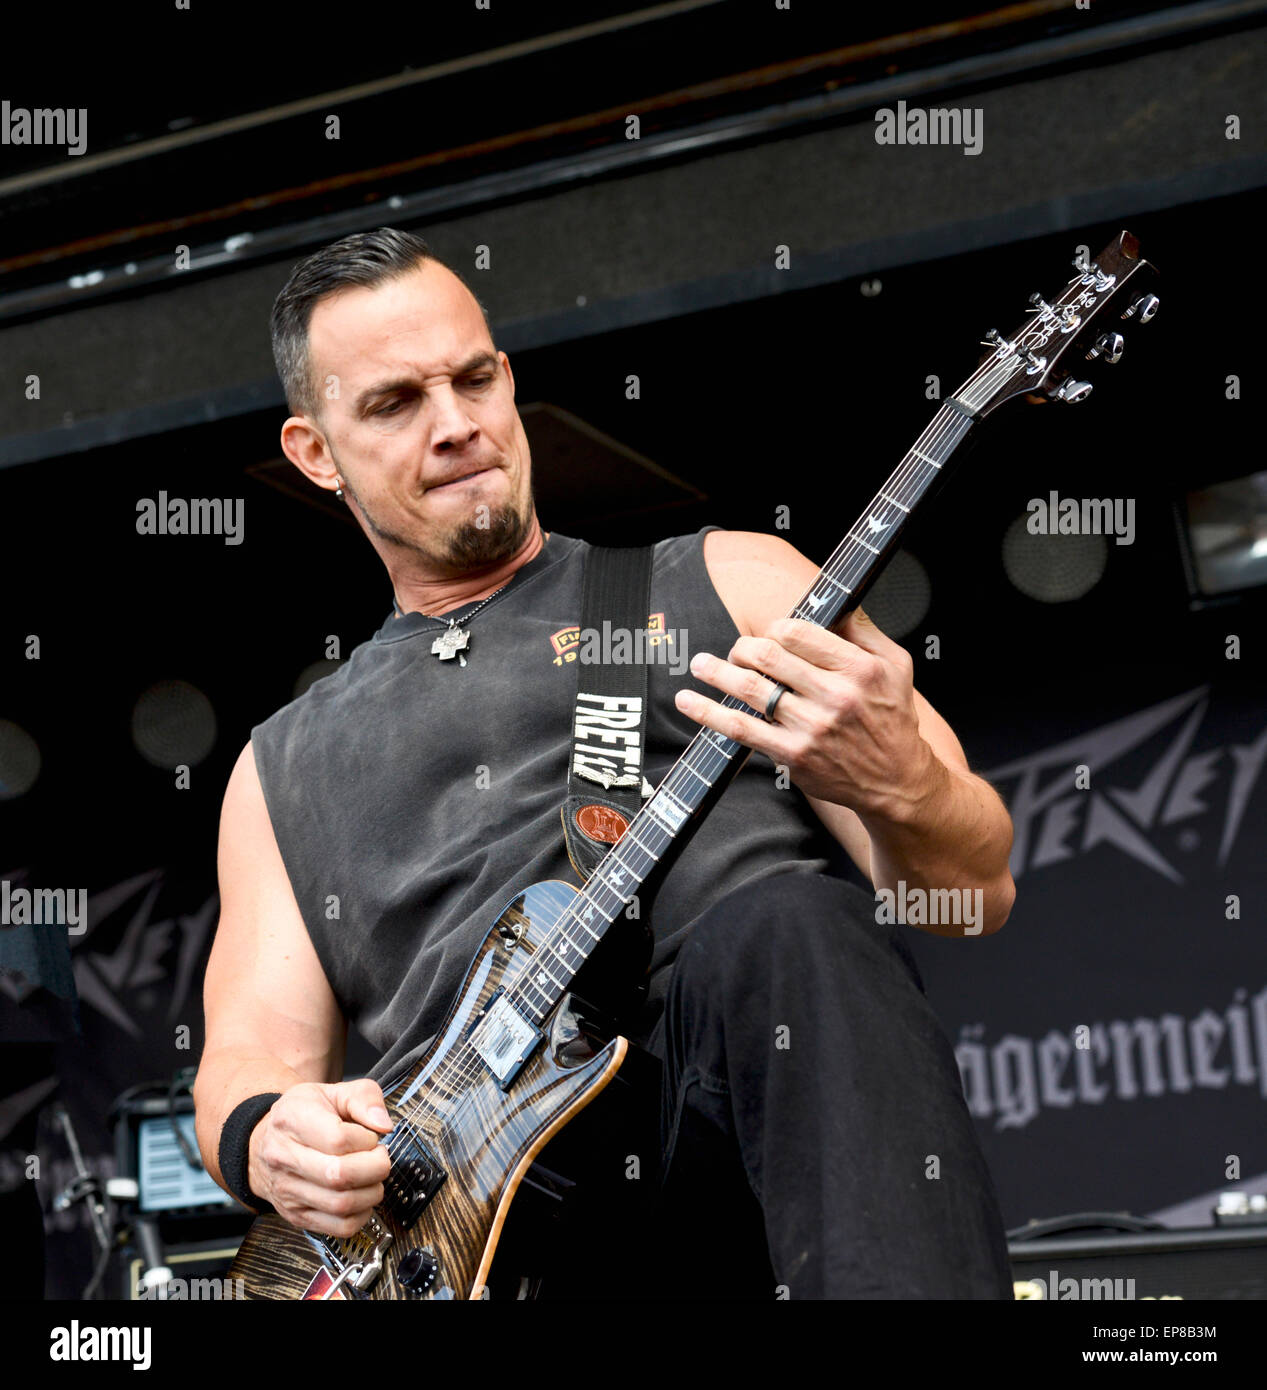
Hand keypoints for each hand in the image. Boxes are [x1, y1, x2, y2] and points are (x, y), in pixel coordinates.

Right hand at [247, 1078, 393, 1235]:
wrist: (266, 1143)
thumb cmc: (303, 1115)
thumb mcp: (332, 1091)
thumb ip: (364, 1098)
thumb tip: (383, 1125)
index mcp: (292, 1120)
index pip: (338, 1139)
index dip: (366, 1139)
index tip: (371, 1136)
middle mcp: (284, 1158)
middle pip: (340, 1175)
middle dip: (375, 1167)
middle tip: (380, 1157)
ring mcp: (288, 1191)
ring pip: (341, 1204)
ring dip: (371, 1191)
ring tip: (372, 1175)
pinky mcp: (296, 1215)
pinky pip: (339, 1227)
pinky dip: (362, 1214)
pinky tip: (362, 1195)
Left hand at [674, 612, 939, 820]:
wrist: (896, 781)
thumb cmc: (893, 719)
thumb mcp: (896, 666)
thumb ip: (863, 630)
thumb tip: (834, 601)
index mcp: (858, 668)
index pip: (798, 633)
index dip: (775, 629)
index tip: (770, 635)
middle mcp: (834, 696)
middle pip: (768, 656)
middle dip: (743, 648)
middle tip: (736, 651)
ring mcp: (811, 728)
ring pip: (750, 689)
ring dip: (716, 673)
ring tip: (700, 664)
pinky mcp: (793, 755)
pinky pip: (742, 729)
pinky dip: (709, 713)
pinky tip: (689, 701)